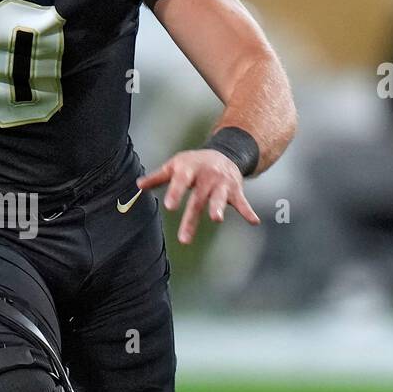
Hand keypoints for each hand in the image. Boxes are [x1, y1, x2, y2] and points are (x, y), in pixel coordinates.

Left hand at [138, 148, 260, 244]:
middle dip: (191, 219)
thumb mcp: (175, 166)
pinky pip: (243, 202)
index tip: (170, 207)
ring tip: (216, 219)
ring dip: (218, 208)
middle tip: (183, 240)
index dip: (175, 193)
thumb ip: (158, 177)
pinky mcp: (235, 190)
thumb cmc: (193, 163)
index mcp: (188, 170)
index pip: (180, 182)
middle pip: (197, 199)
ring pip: (219, 198)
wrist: (225, 152)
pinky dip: (248, 212)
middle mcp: (206, 177)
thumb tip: (138, 185)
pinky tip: (254, 222)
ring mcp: (222, 184)